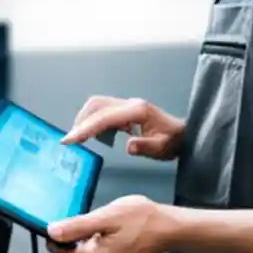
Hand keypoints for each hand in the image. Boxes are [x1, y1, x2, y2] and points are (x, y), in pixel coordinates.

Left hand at [46, 196, 180, 252]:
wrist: (172, 228)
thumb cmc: (144, 221)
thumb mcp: (105, 218)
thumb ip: (76, 226)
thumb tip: (51, 231)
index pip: (58, 248)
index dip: (54, 231)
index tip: (59, 216)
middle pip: (70, 246)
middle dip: (75, 228)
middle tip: (93, 214)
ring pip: (83, 244)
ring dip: (88, 229)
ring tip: (106, 218)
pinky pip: (95, 244)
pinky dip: (97, 232)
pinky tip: (111, 223)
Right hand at [62, 96, 184, 160]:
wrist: (182, 135)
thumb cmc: (173, 142)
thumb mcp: (161, 149)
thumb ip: (145, 147)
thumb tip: (128, 146)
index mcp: (137, 111)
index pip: (104, 117)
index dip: (85, 128)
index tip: (70, 139)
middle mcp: (130, 104)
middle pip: (96, 105)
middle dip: (81, 122)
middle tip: (72, 140)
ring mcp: (127, 105)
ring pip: (97, 105)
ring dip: (85, 119)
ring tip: (80, 137)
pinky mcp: (125, 109)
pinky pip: (103, 110)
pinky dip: (93, 120)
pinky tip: (94, 134)